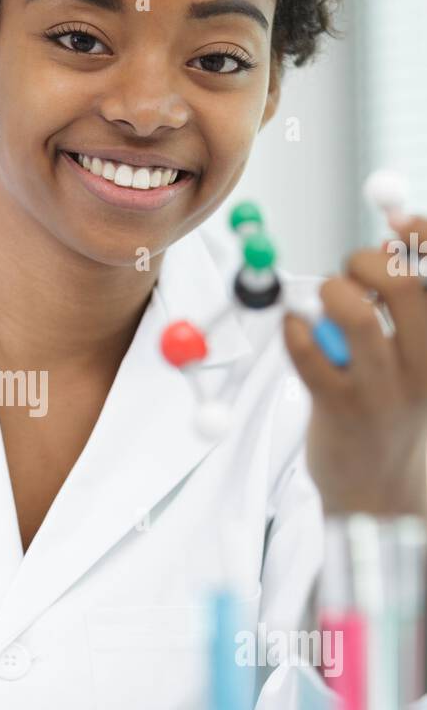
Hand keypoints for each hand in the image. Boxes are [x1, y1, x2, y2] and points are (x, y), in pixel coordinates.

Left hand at [283, 217, 426, 517]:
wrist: (379, 485)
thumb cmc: (393, 402)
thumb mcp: (416, 353)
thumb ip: (405, 303)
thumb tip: (390, 239)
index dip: (420, 235)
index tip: (397, 224)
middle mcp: (423, 363)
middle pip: (403, 284)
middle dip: (366, 262)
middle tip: (350, 273)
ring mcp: (382, 388)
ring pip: (354, 315)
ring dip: (330, 293)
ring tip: (324, 302)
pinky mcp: (339, 408)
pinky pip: (308, 353)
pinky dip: (295, 330)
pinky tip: (297, 330)